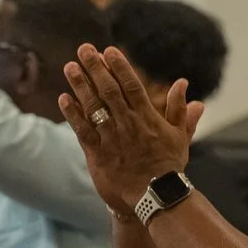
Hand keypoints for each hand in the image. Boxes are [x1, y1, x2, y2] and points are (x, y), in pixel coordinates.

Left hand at [59, 44, 204, 215]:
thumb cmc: (168, 167)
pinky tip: (63, 98)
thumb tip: (183, 83)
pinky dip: (72, 114)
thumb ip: (180, 110)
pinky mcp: (97, 153)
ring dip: (80, 85)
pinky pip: (82, 130)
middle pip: (108, 90)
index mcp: (147, 118)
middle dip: (95, 68)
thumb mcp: (180, 137)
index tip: (108, 51)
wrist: (154, 198)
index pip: (131, 86)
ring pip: (93, 107)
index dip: (119, 67)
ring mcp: (111, 138)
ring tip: (70, 67)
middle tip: (84, 49)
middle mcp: (127, 124)